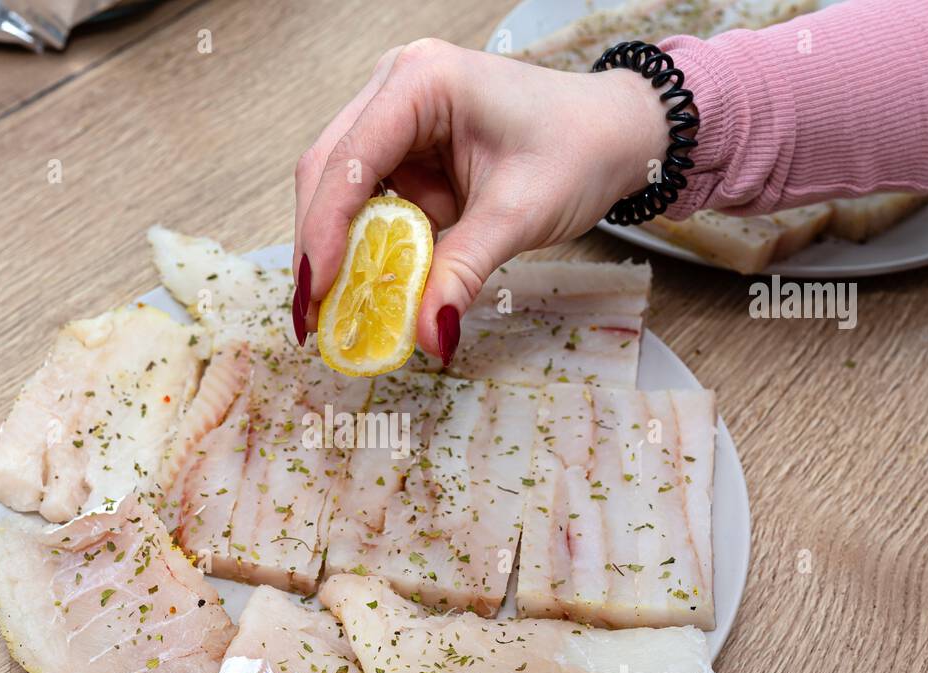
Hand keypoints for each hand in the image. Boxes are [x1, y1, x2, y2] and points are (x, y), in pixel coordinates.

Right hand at [291, 38, 670, 361]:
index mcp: (423, 80)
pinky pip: (366, 202)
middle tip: (312, 317)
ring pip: (337, 188)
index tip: (315, 294)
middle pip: (328, 170)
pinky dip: (363, 247)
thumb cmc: (579, 150)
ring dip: (335, 250)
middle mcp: (396, 87)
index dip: (324, 230)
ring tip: (332, 311)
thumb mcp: (520, 215)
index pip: (349, 159)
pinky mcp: (403, 150)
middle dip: (318, 246)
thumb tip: (426, 336)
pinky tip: (363, 287)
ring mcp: (394, 117)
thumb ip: (463, 272)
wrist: (614, 134)